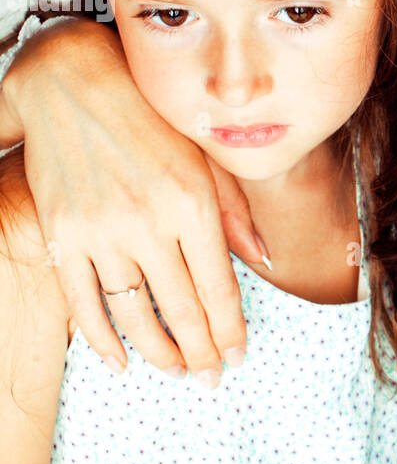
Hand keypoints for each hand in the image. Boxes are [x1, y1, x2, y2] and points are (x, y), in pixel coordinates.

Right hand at [6, 18, 261, 376]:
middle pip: (182, 310)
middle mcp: (149, 222)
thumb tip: (264, 261)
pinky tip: (122, 361)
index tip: (238, 357)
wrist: (72, 83)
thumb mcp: (205, 155)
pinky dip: (103, 341)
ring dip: (159, 353)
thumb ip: (236, 212)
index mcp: (193, 203)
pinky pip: (84, 304)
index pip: (219, 288)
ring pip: (135, 315)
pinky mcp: (64, 235)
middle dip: (201, 353)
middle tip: (210, 379)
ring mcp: (102, 232)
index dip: (230, 330)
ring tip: (177, 370)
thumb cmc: (149, 117)